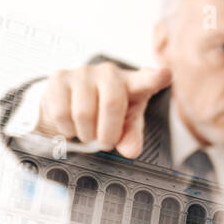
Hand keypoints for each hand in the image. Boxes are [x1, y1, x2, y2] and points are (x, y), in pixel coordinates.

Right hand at [35, 62, 171, 158]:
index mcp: (134, 83)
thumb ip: (131, 137)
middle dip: (108, 132)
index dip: (156, 77)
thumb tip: (130, 151)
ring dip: (86, 133)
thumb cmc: (106, 113)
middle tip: (106, 142)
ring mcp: (84, 72)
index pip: (147, 78)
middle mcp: (110, 73)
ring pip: (83, 113)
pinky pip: (62, 112)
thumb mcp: (125, 126)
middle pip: (112, 104)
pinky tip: (72, 125)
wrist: (71, 103)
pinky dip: (67, 129)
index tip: (164, 75)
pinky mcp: (60, 77)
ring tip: (88, 132)